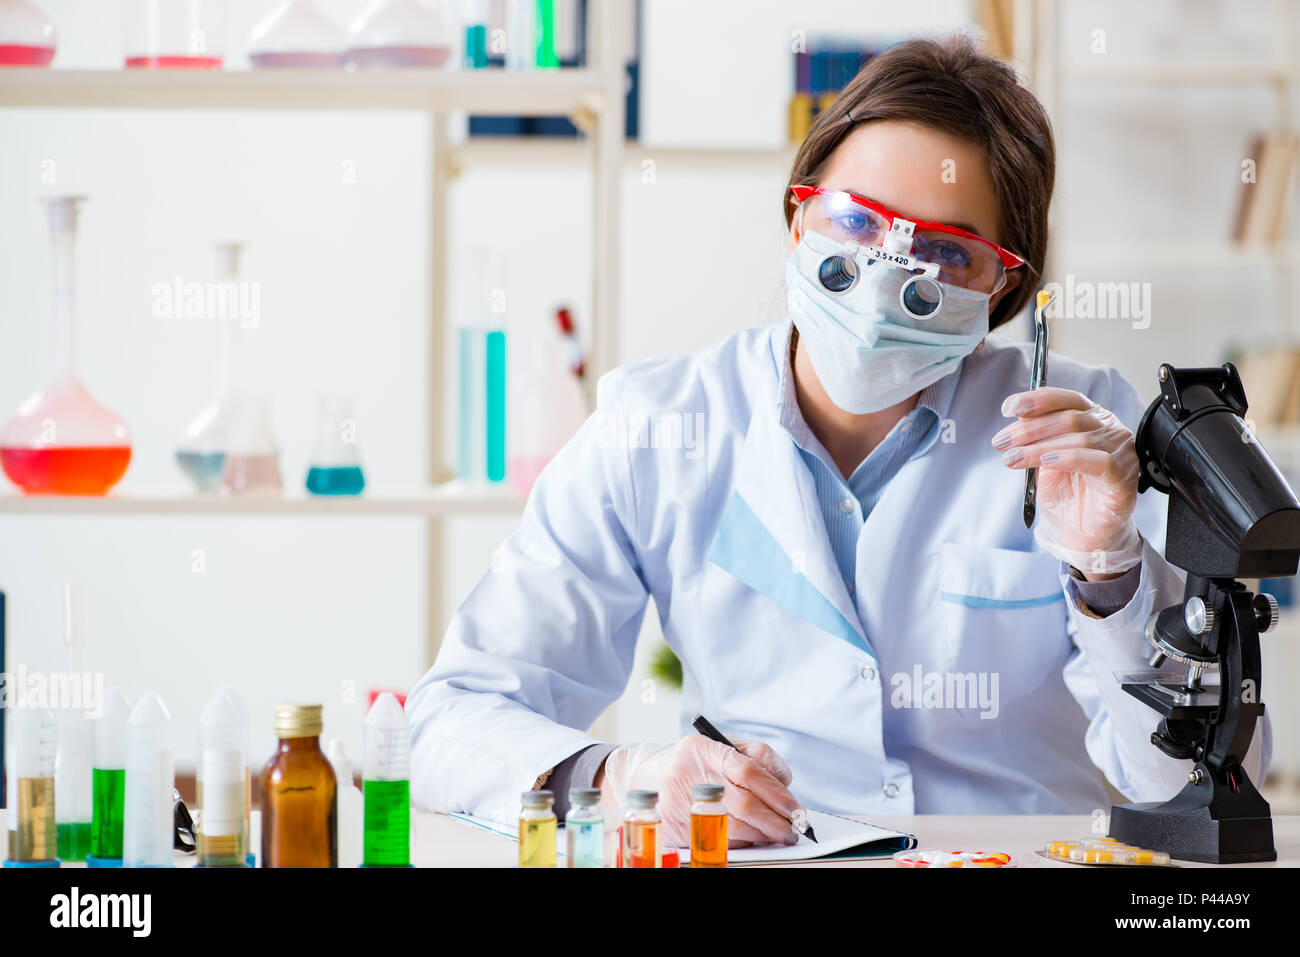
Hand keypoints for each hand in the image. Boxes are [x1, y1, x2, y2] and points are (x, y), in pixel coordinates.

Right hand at [598, 735, 803, 847]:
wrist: (647, 777)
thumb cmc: (695, 761)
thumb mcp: (723, 744)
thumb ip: (757, 756)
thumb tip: (784, 782)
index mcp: (703, 750)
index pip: (748, 770)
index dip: (776, 793)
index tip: (795, 808)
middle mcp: (688, 776)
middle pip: (743, 804)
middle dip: (775, 821)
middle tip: (793, 828)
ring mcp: (680, 804)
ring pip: (733, 827)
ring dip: (762, 835)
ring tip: (777, 834)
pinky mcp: (676, 828)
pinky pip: (719, 840)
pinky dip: (743, 842)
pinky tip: (753, 837)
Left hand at [993, 387, 1141, 576]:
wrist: (1083, 534)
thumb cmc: (1067, 496)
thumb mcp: (1043, 462)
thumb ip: (1036, 439)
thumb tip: (1016, 419)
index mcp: (1091, 419)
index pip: (1067, 399)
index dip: (1038, 400)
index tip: (1009, 409)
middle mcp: (1109, 430)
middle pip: (1069, 418)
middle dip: (1028, 429)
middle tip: (1002, 442)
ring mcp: (1120, 452)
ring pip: (1078, 439)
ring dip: (1038, 448)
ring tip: (1012, 459)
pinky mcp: (1123, 476)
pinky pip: (1097, 461)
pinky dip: (1068, 458)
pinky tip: (1047, 462)